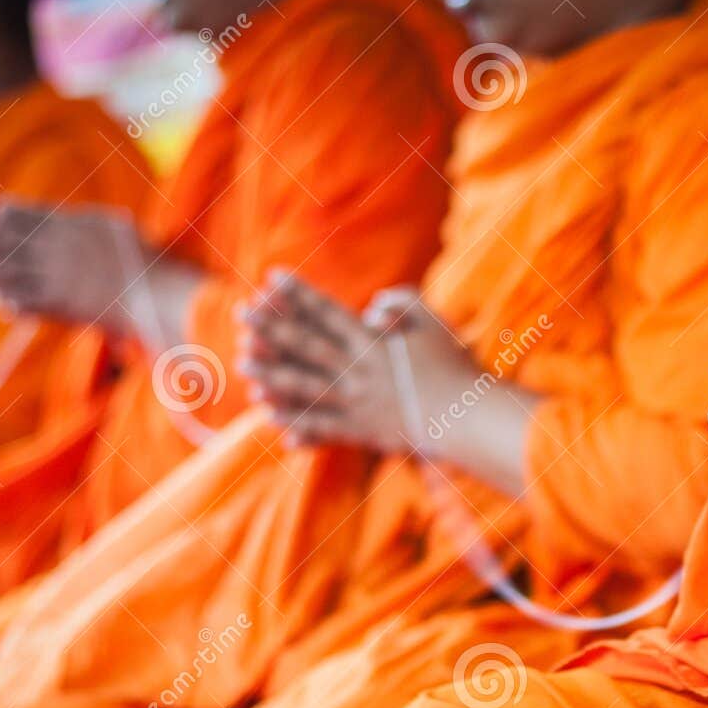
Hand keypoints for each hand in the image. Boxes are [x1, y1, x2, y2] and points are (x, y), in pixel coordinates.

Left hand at [0, 200, 145, 333]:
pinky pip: (25, 301)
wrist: (156, 293)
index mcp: (72, 225)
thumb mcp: (118, 228)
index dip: (6, 214)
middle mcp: (58, 247)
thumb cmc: (146, 262)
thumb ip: (92, 223)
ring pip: (11, 269)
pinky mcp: (60, 304)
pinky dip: (9, 300)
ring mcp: (57, 276)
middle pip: (11, 239)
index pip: (27, 214)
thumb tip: (80, 218)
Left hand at [240, 275, 461, 450]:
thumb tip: (374, 305)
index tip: (271, 277)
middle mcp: (357, 369)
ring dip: (271, 374)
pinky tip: (270, 418)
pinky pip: (322, 426)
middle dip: (270, 328)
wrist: (466, 417)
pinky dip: (296, 422)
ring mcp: (357, 401)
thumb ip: (404, 302)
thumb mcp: (434, 323)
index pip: (327, 311)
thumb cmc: (455, 368)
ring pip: (305, 385)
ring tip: (243, 364)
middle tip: (241, 314)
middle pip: (306, 345)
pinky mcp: (363, 430)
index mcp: (372, 341)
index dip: (298, 293)